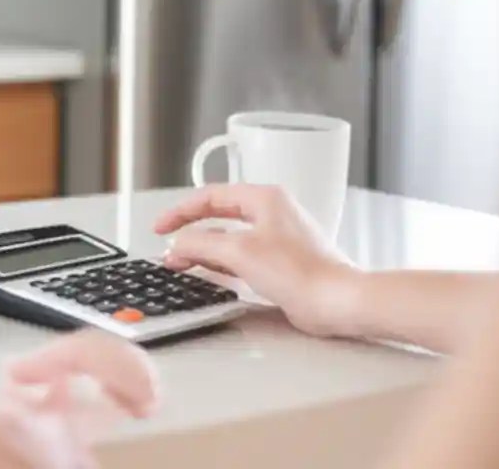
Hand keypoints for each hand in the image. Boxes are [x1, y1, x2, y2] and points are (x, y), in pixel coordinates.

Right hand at [154, 184, 360, 336]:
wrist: (337, 301)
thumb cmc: (301, 271)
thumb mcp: (239, 252)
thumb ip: (201, 244)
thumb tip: (177, 244)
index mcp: (265, 198)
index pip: (211, 196)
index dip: (180, 211)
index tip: (161, 227)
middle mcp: (272, 214)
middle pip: (219, 216)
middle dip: (190, 233)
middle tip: (169, 247)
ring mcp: (278, 238)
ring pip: (229, 238)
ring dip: (204, 249)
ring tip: (181, 263)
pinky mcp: (282, 262)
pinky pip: (242, 256)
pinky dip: (221, 262)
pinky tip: (208, 274)